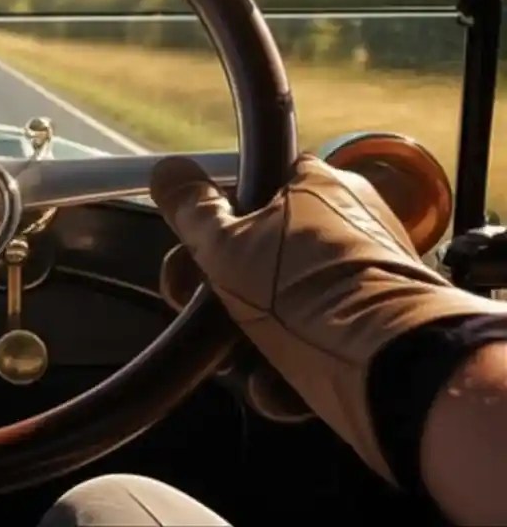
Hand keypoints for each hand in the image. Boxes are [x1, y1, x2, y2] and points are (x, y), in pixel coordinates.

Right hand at [150, 153, 505, 482]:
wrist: (391, 363)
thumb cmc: (300, 289)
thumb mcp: (224, 245)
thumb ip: (191, 210)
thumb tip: (166, 169)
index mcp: (317, 184)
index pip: (254, 184)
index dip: (213, 219)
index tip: (189, 251)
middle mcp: (349, 223)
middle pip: (263, 251)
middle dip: (220, 291)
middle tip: (196, 310)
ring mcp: (367, 278)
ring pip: (285, 303)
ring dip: (248, 338)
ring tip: (235, 365)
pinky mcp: (379, 331)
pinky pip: (317, 341)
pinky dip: (288, 369)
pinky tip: (273, 388)